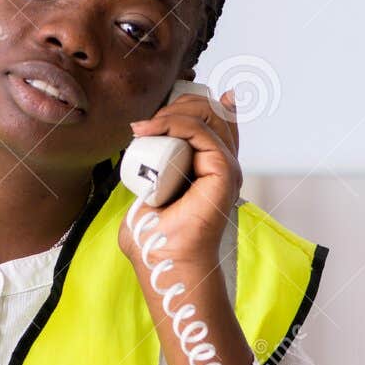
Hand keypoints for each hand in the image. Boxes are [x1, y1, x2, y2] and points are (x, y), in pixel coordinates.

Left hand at [118, 86, 242, 271]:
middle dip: (176, 105)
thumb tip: (140, 145)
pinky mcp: (223, 172)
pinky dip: (175, 123)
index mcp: (209, 165)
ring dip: (171, 113)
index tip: (151, 118)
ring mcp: (225, 167)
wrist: (161, 258)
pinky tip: (150, 130)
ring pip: (208, 115)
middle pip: (211, 110)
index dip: (186, 105)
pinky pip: (203, 131)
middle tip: (145, 124)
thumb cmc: (154, 235)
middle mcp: (222, 163)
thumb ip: (148, 169)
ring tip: (144, 128)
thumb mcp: (147, 189)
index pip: (210, 118)